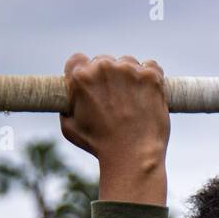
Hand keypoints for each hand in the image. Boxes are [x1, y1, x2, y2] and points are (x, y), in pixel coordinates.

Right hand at [61, 53, 169, 204]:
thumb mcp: (69, 128)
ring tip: (132, 100)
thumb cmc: (99, 146)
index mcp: (80, 77)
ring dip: (129, 76)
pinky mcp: (151, 77)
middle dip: (107, 77)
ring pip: (127, 63)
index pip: (78, 60)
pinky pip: (150, 66)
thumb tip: (70, 98)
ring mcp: (129, 70)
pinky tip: (147, 94)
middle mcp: (103, 68)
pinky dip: (150, 78)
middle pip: (103, 61)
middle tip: (114, 99)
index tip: (91, 84)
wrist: (133, 156)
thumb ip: (67, 106)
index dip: (83, 73)